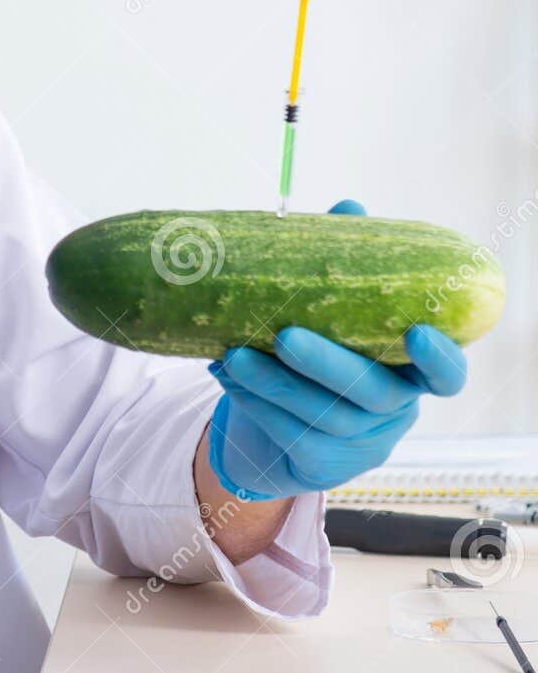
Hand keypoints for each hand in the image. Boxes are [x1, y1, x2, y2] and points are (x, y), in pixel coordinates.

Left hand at [205, 198, 467, 500]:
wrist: (273, 426)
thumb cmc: (312, 357)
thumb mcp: (327, 312)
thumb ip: (343, 267)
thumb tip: (349, 208)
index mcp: (406, 370)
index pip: (445, 376)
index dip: (440, 359)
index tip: (419, 332)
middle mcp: (391, 409)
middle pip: (372, 392)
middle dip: (328, 364)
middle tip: (285, 336)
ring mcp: (358, 442)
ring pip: (320, 416)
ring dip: (273, 382)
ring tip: (232, 353)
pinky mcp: (319, 464)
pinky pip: (286, 434)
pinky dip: (252, 402)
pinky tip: (226, 374)